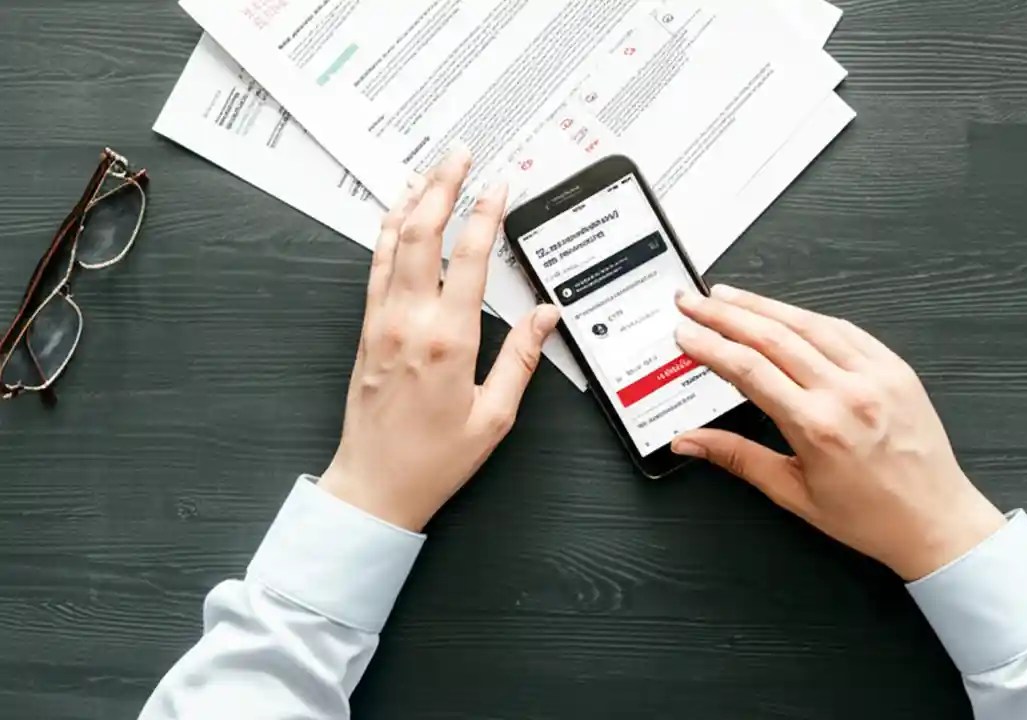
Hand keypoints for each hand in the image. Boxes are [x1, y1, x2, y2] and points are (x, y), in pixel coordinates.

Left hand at [319, 147, 560, 530]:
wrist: (374, 486)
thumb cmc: (433, 459)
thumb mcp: (495, 417)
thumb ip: (522, 360)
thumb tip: (545, 317)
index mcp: (448, 342)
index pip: (468, 259)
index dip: (485, 214)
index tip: (499, 185)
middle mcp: (409, 322)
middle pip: (421, 234)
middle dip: (442, 186)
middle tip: (460, 154)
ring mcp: (381, 322)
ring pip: (391, 242)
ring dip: (411, 200)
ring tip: (429, 170)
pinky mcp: (366, 329)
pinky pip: (376, 266)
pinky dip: (387, 231)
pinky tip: (396, 216)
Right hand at [671, 286, 1004, 580]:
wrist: (935, 520)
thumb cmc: (869, 517)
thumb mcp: (793, 493)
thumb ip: (737, 458)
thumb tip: (688, 442)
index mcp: (817, 427)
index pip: (749, 370)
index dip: (710, 345)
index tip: (685, 332)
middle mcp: (846, 393)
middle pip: (772, 337)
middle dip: (725, 314)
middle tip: (693, 300)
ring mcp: (875, 375)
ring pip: (808, 324)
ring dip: (763, 305)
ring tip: (727, 294)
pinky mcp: (895, 368)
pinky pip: (846, 329)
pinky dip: (809, 316)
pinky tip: (784, 310)